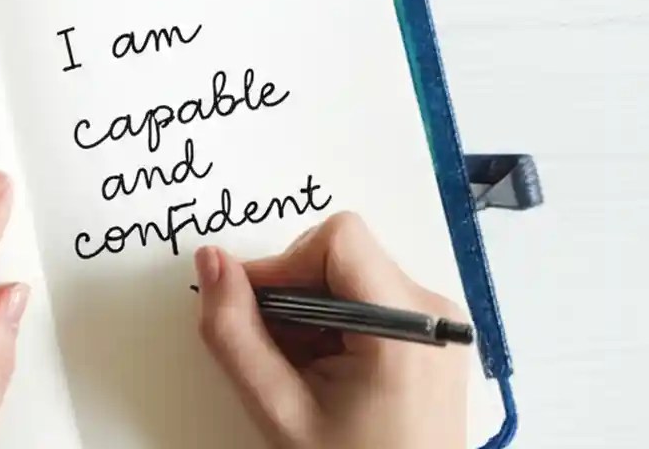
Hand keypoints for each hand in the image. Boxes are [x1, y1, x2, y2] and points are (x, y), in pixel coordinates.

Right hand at [193, 212, 469, 448]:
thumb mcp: (279, 409)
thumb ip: (235, 332)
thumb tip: (211, 261)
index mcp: (406, 323)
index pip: (337, 238)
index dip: (283, 264)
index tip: (254, 311)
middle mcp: (433, 311)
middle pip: (341, 256)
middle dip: (293, 295)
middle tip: (275, 356)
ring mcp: (436, 325)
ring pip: (350, 278)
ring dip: (309, 315)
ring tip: (302, 373)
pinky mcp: (430, 340)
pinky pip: (370, 303)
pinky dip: (333, 327)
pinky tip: (325, 374)